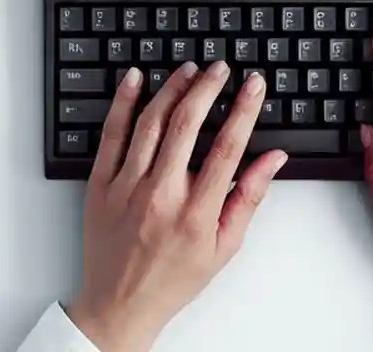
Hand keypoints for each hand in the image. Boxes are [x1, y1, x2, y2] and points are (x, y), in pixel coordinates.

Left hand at [67, 62, 286, 351]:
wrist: (119, 304)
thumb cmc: (174, 277)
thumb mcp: (224, 246)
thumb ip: (249, 197)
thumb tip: (273, 159)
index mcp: (196, 213)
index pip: (226, 147)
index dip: (244, 109)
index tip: (253, 85)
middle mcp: (160, 195)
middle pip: (186, 125)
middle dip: (208, 87)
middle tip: (220, 67)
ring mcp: (125, 188)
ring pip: (150, 123)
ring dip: (172, 88)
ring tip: (189, 70)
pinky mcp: (99, 185)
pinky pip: (110, 134)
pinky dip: (123, 102)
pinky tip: (136, 80)